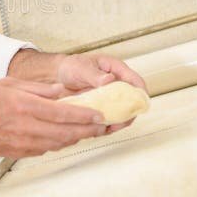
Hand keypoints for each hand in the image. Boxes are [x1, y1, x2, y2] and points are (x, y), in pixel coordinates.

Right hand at [0, 76, 107, 158]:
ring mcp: (22, 142)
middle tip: (104, 126)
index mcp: (24, 105)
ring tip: (88, 131)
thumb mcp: (10, 84)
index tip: (100, 114)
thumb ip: (38, 89)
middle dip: (89, 130)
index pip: (63, 112)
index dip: (85, 115)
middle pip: (67, 132)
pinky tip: (63, 136)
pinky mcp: (18, 152)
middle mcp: (26, 126)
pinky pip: (45, 149)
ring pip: (59, 143)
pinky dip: (58, 143)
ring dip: (76, 137)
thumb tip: (61, 92)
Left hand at [8, 50, 147, 132]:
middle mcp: (116, 86)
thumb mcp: (81, 67)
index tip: (140, 104)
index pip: (135, 81)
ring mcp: (109, 99)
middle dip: (129, 114)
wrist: (56, 77)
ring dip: (118, 123)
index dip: (141, 93)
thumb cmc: (71, 67)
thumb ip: (95, 75)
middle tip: (120, 122)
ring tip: (108, 128)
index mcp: (116, 70)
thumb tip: (108, 80)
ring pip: (122, 114)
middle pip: (132, 102)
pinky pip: (109, 120)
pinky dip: (106, 127)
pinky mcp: (101, 110)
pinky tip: (98, 129)